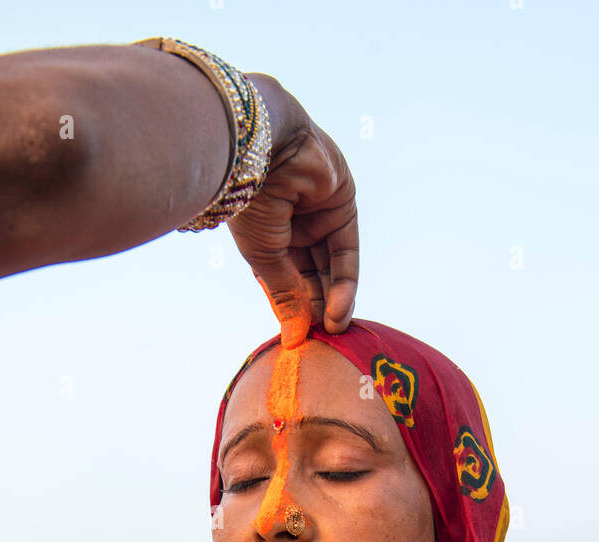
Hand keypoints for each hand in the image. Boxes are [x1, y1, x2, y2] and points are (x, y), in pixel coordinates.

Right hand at [228, 75, 357, 343]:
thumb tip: (294, 338)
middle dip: (314, 308)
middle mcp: (291, 224)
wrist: (266, 144)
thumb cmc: (252, 199)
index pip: (282, 280)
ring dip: (331, 302)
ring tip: (331, 332)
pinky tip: (338, 313)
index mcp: (265, 233)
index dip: (291, 309)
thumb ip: (284, 295)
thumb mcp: (264, 256)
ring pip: (329, 268)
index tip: (297, 340)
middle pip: (309, 276)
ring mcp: (317, 215)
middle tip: (318, 341)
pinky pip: (346, 254)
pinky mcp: (342, 205)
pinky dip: (345, 285)